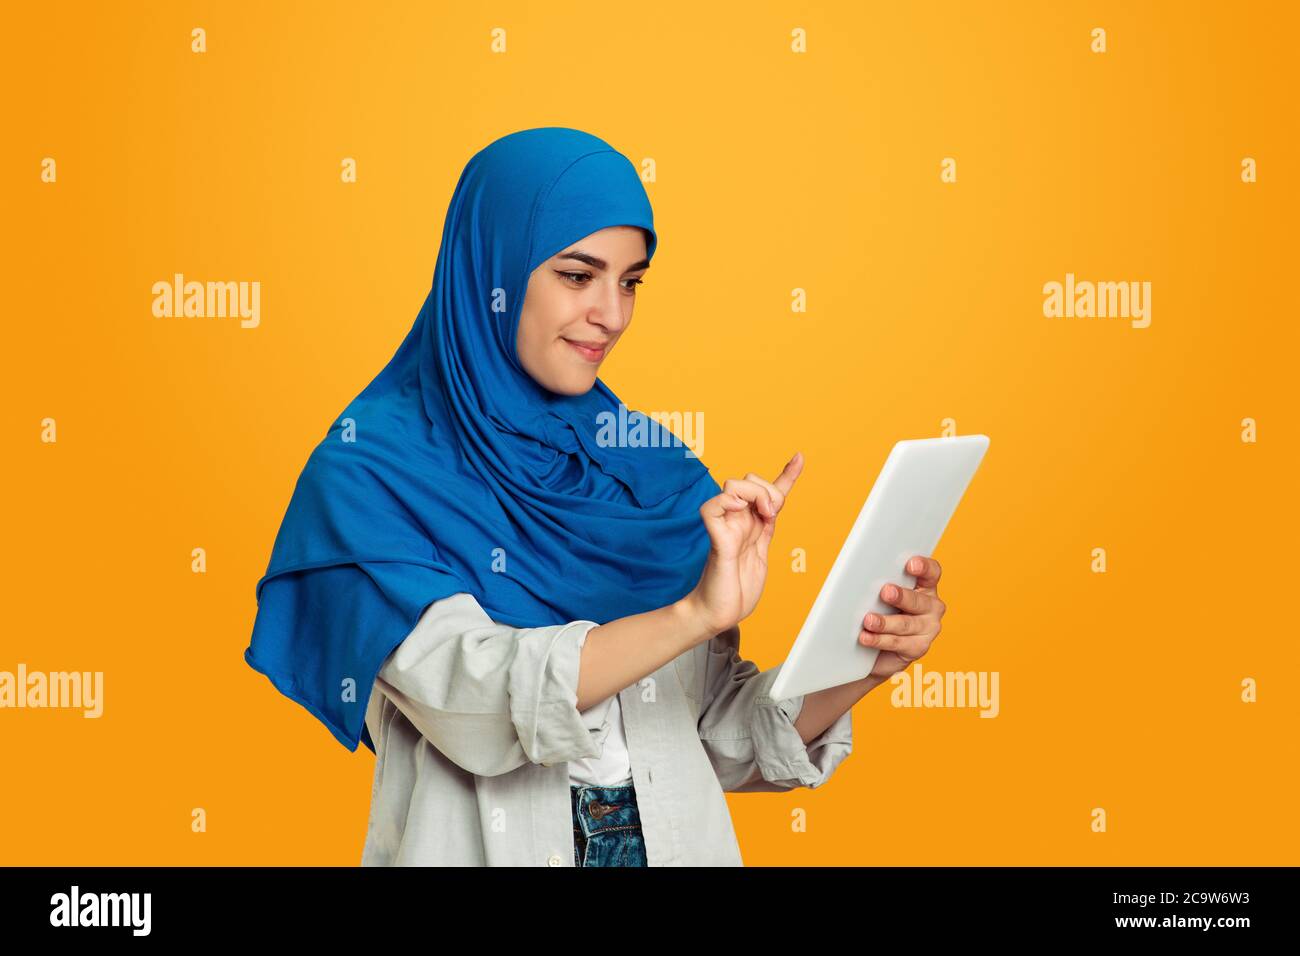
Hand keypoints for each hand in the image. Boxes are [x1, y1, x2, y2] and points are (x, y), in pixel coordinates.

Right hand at [681, 452, 803, 635]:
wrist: (718, 614)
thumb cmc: (736, 590)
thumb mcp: (761, 555)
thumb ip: (765, 530)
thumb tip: (774, 505)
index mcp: (752, 525)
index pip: (769, 492)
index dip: (786, 474)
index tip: (800, 458)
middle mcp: (738, 521)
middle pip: (749, 480)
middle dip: (769, 489)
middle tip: (773, 515)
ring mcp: (726, 527)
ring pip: (732, 485)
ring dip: (754, 493)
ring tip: (762, 516)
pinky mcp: (717, 539)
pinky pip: (712, 508)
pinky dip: (725, 501)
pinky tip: (736, 509)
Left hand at [859, 555, 945, 677]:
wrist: (878, 651)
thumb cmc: (880, 612)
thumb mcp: (881, 596)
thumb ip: (879, 584)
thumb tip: (859, 576)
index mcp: (924, 586)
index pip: (931, 572)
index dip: (924, 567)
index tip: (910, 564)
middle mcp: (931, 606)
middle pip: (918, 600)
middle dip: (901, 596)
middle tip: (885, 592)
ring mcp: (928, 628)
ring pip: (906, 623)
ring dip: (885, 622)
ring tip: (868, 620)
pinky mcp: (919, 647)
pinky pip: (898, 642)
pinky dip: (879, 640)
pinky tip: (866, 637)